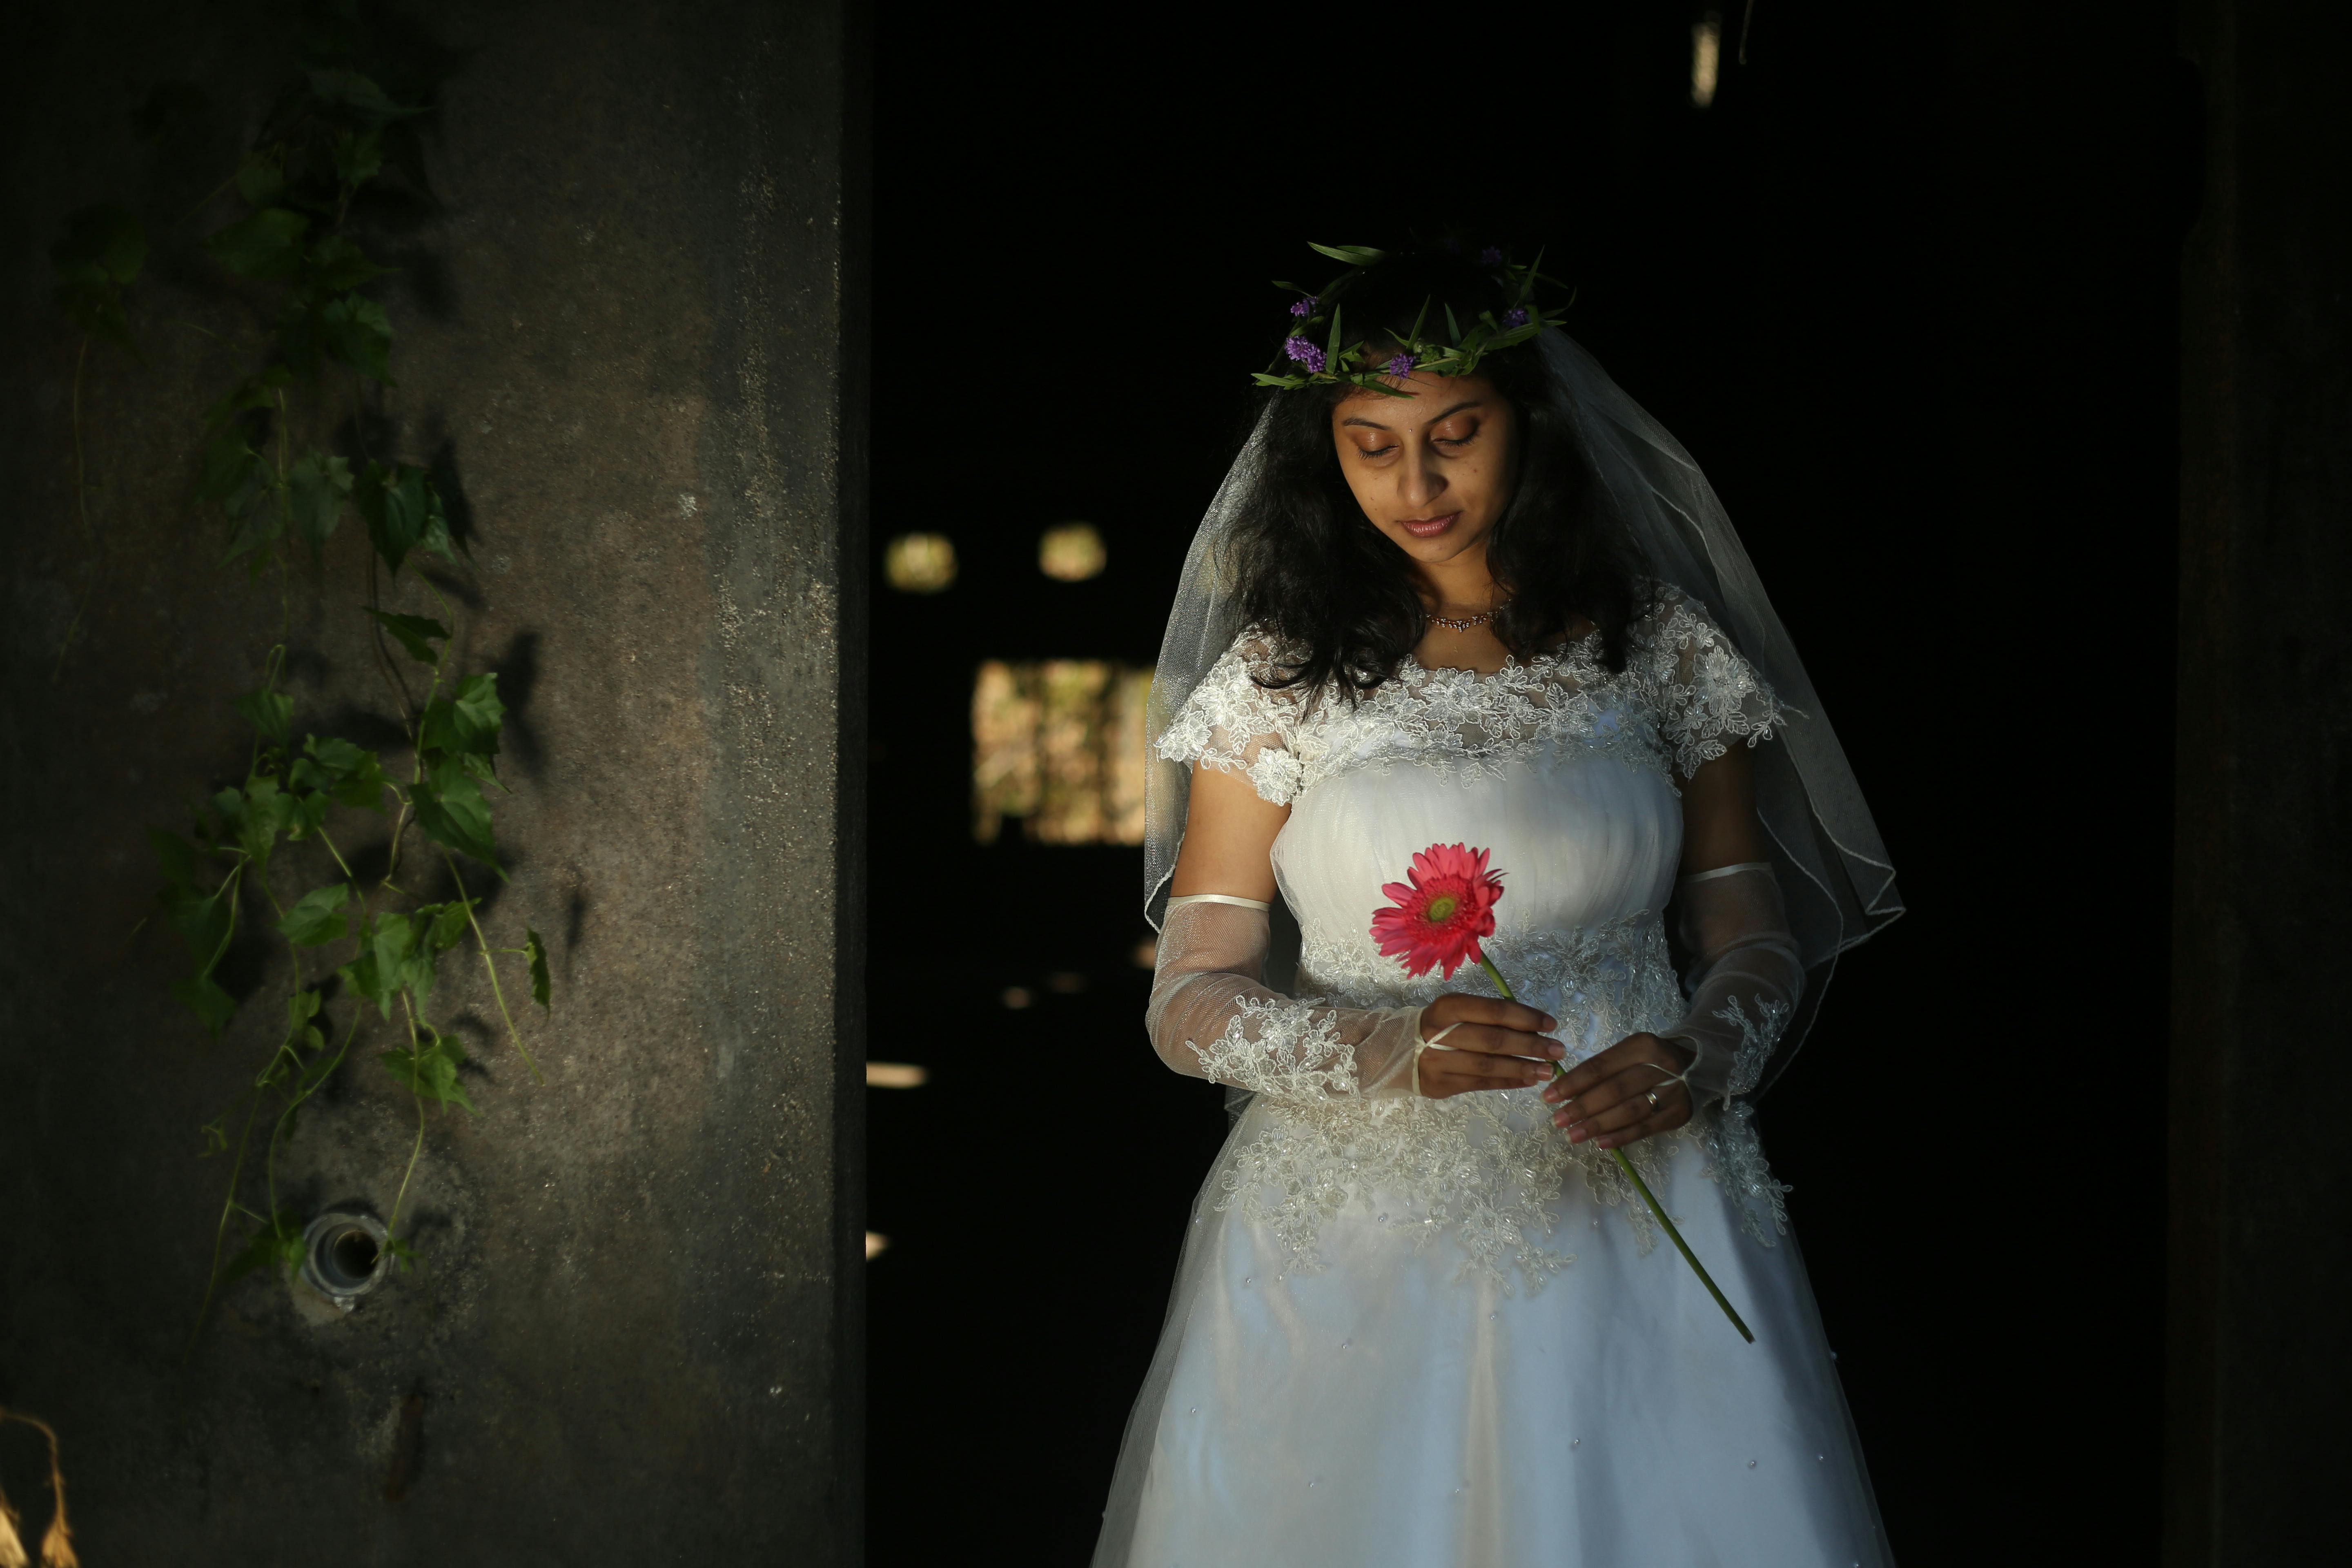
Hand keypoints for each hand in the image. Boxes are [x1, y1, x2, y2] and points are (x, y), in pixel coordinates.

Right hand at [1414, 994, 1562, 1098]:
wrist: (1396, 1051)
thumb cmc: (1438, 1026)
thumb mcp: (1456, 1011)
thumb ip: (1488, 1016)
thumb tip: (1534, 1026)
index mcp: (1447, 1007)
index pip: (1493, 1011)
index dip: (1525, 1017)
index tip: (1551, 1025)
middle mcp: (1440, 1033)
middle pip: (1493, 1040)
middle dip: (1530, 1045)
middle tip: (1558, 1050)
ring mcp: (1437, 1061)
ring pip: (1488, 1066)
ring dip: (1522, 1068)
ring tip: (1548, 1070)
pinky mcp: (1440, 1085)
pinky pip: (1480, 1084)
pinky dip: (1508, 1082)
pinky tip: (1528, 1080)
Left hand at [1542, 1033, 1694, 1147]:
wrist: (1696, 1066)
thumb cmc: (1650, 1060)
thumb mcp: (1628, 1052)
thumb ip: (1602, 1069)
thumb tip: (1565, 1092)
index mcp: (1642, 1046)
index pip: (1600, 1067)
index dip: (1572, 1083)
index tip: (1549, 1096)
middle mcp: (1661, 1067)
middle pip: (1614, 1090)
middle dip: (1582, 1107)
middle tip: (1557, 1120)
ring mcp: (1673, 1092)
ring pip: (1629, 1112)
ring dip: (1598, 1125)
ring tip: (1573, 1135)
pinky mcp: (1679, 1114)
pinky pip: (1645, 1129)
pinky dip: (1621, 1137)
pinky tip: (1600, 1143)